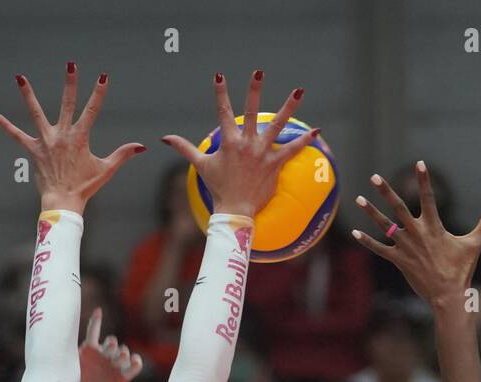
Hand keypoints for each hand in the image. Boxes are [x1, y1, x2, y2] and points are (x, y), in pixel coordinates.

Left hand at [0, 63, 145, 213]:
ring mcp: (46, 141)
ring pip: (36, 113)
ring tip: (20, 77)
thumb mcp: (106, 169)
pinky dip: (6, 126)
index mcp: (80, 138)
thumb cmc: (86, 186)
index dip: (99, 93)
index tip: (103, 76)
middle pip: (67, 103)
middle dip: (70, 83)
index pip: (92, 110)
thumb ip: (123, 155)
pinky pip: (17, 136)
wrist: (64, 201)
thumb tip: (142, 146)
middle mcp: (62, 135)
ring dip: (28, 94)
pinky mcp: (33, 150)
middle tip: (71, 65)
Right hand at [79, 308, 145, 381]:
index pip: (133, 365)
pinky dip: (95, 321)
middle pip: (122, 353)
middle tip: (120, 359)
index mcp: (122, 374)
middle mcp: (113, 362)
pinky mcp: (88, 348)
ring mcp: (102, 354)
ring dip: (112, 344)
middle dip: (122, 355)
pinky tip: (99, 311)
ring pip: (111, 343)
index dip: (135, 363)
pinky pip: (92, 332)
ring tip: (111, 348)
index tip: (134, 362)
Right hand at [161, 71, 318, 218]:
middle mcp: (246, 144)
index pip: (223, 111)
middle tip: (258, 72)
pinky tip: (316, 130)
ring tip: (299, 90)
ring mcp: (262, 153)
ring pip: (278, 125)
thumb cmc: (218, 187)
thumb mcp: (201, 165)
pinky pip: (292, 150)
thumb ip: (185, 148)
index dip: (221, 92)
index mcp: (228, 141)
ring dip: (289, 107)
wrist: (235, 210)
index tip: (220, 75)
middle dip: (254, 91)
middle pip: (251, 112)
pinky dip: (305, 140)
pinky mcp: (274, 165)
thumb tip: (164, 138)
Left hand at [351, 161, 480, 308]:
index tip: (419, 164)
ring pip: (384, 225)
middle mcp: (417, 233)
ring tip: (359, 199)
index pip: (428, 197)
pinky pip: (379, 249)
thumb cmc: (461, 269)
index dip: (424, 180)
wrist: (448, 295)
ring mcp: (405, 246)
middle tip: (375, 177)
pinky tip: (354, 232)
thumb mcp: (474, 244)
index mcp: (434, 226)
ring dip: (371, 212)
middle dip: (386, 191)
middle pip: (398, 207)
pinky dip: (366, 241)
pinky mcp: (398, 260)